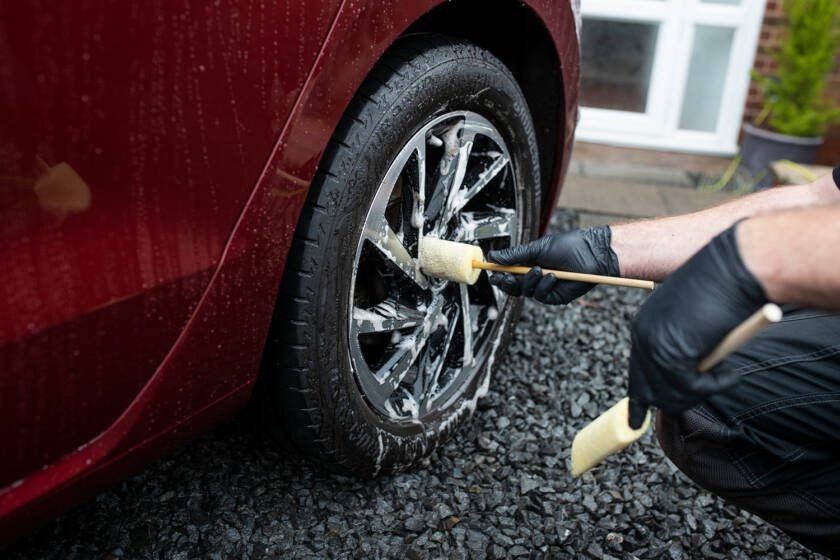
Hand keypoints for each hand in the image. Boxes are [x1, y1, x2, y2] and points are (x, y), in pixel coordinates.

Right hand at [486, 227, 618, 304]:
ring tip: (539, 270)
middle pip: (513, 286)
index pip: (509, 272)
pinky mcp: (555, 297)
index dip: (499, 274)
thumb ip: (515, 254)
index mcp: (529, 263)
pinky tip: (552, 277)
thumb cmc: (569, 246)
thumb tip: (493, 256)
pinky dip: (544, 286)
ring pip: (525, 292)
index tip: (492, 272)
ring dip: (529, 281)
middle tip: (507, 277)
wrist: (592, 254)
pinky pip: (541, 296)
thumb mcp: (538, 248)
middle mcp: (535, 277)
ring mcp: (544, 288)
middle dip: (508, 282)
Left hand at [627, 223, 767, 427]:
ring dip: (702, 392)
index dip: (640, 399)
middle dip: (677, 400)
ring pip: (669, 394)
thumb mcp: (694, 323)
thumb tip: (683, 383)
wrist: (734, 269)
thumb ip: (683, 350)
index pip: (636, 371)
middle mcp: (641, 335)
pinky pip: (691, 387)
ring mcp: (653, 344)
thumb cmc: (723, 290)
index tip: (636, 421)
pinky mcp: (671, 352)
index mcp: (643, 325)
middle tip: (712, 386)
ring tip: (726, 373)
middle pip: (646, 390)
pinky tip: (730, 371)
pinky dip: (715, 385)